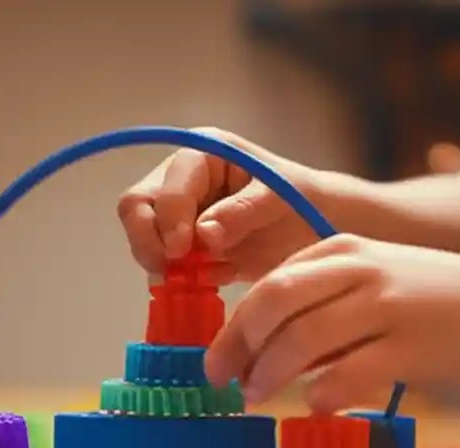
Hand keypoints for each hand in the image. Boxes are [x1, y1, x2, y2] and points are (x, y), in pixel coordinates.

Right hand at [118, 128, 339, 281]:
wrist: (322, 227)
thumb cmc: (305, 201)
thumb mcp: (281, 199)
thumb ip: (242, 212)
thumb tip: (203, 234)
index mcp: (203, 156)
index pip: (164, 187)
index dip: (168, 220)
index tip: (184, 250)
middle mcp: (183, 181)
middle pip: (137, 209)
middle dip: (151, 244)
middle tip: (175, 271)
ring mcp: (180, 216)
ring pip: (144, 240)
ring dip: (165, 265)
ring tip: (204, 275)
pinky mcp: (185, 248)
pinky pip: (164, 266)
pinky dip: (181, 279)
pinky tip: (216, 278)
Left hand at [204, 235, 459, 410]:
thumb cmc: (424, 303)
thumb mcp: (367, 283)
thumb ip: (317, 304)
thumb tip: (255, 353)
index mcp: (341, 250)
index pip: (271, 284)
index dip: (235, 325)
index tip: (217, 360)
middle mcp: (359, 269)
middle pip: (276, 300)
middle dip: (239, 343)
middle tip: (223, 379)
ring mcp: (386, 305)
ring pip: (304, 337)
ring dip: (271, 372)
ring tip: (258, 396)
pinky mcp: (412, 344)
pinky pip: (350, 372)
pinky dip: (322, 394)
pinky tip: (314, 407)